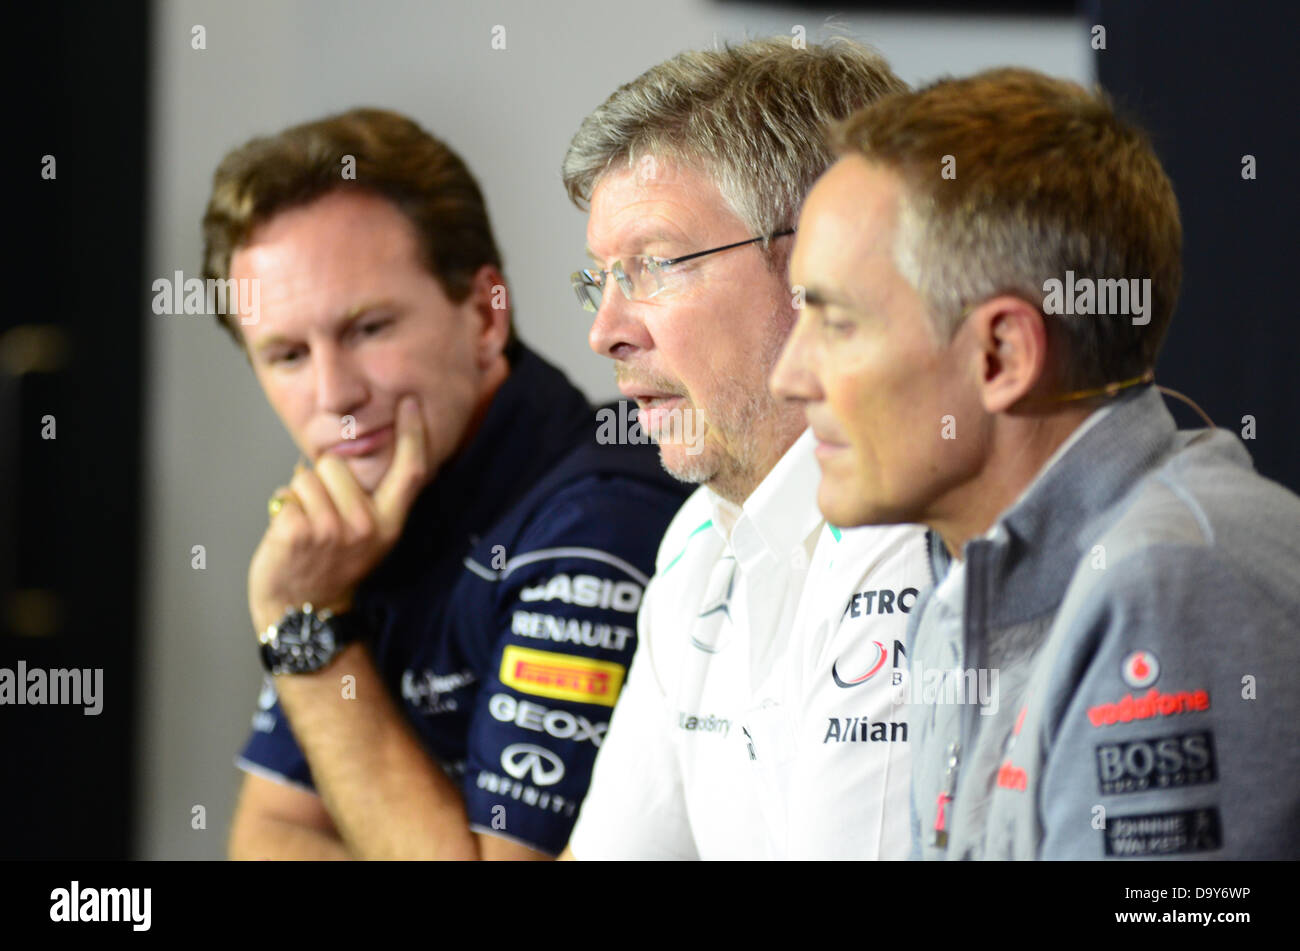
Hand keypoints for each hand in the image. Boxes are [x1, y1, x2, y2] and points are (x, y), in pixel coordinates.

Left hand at [249, 395, 427, 634]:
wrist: (303, 612)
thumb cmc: (330, 568)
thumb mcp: (366, 537)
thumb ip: (365, 501)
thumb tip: (341, 455)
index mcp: (388, 524)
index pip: (409, 471)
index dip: (413, 435)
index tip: (410, 403)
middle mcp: (366, 526)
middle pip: (335, 464)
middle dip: (320, 480)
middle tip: (321, 517)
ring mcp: (334, 530)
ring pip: (306, 476)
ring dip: (298, 497)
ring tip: (305, 529)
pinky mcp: (301, 532)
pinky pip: (286, 495)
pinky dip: (281, 510)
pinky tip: (288, 538)